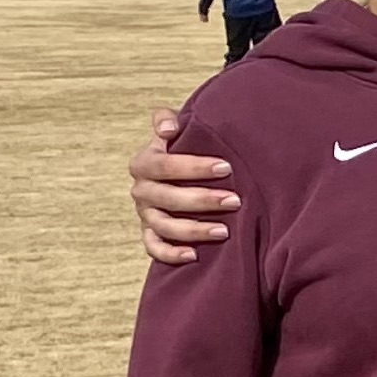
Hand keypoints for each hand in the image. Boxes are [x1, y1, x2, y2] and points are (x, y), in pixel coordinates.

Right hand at [133, 108, 236, 265]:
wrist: (180, 171)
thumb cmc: (185, 148)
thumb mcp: (177, 130)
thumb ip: (168, 120)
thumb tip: (169, 127)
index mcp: (144, 163)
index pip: (163, 165)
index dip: (192, 167)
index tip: (226, 167)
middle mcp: (142, 190)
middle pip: (166, 198)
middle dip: (201, 200)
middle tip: (235, 201)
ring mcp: (145, 214)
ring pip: (163, 226)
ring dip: (193, 230)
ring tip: (224, 231)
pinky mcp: (150, 233)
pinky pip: (154, 248)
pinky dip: (170, 254)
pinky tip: (194, 256)